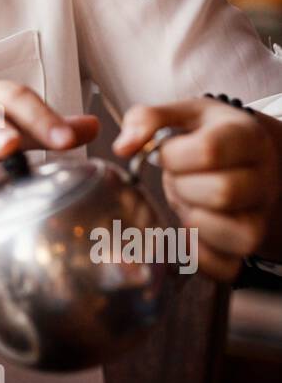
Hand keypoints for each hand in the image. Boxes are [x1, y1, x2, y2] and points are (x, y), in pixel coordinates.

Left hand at [111, 97, 281, 282]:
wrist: (249, 160)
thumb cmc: (211, 136)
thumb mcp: (184, 114)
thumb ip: (148, 119)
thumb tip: (123, 148)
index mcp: (245, 137)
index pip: (210, 151)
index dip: (175, 156)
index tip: (168, 152)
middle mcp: (261, 179)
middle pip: (224, 193)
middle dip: (183, 187)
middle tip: (177, 178)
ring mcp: (259, 216)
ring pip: (236, 235)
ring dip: (195, 221)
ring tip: (188, 202)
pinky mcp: (247, 246)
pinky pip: (229, 268)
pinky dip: (200, 258)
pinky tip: (186, 234)